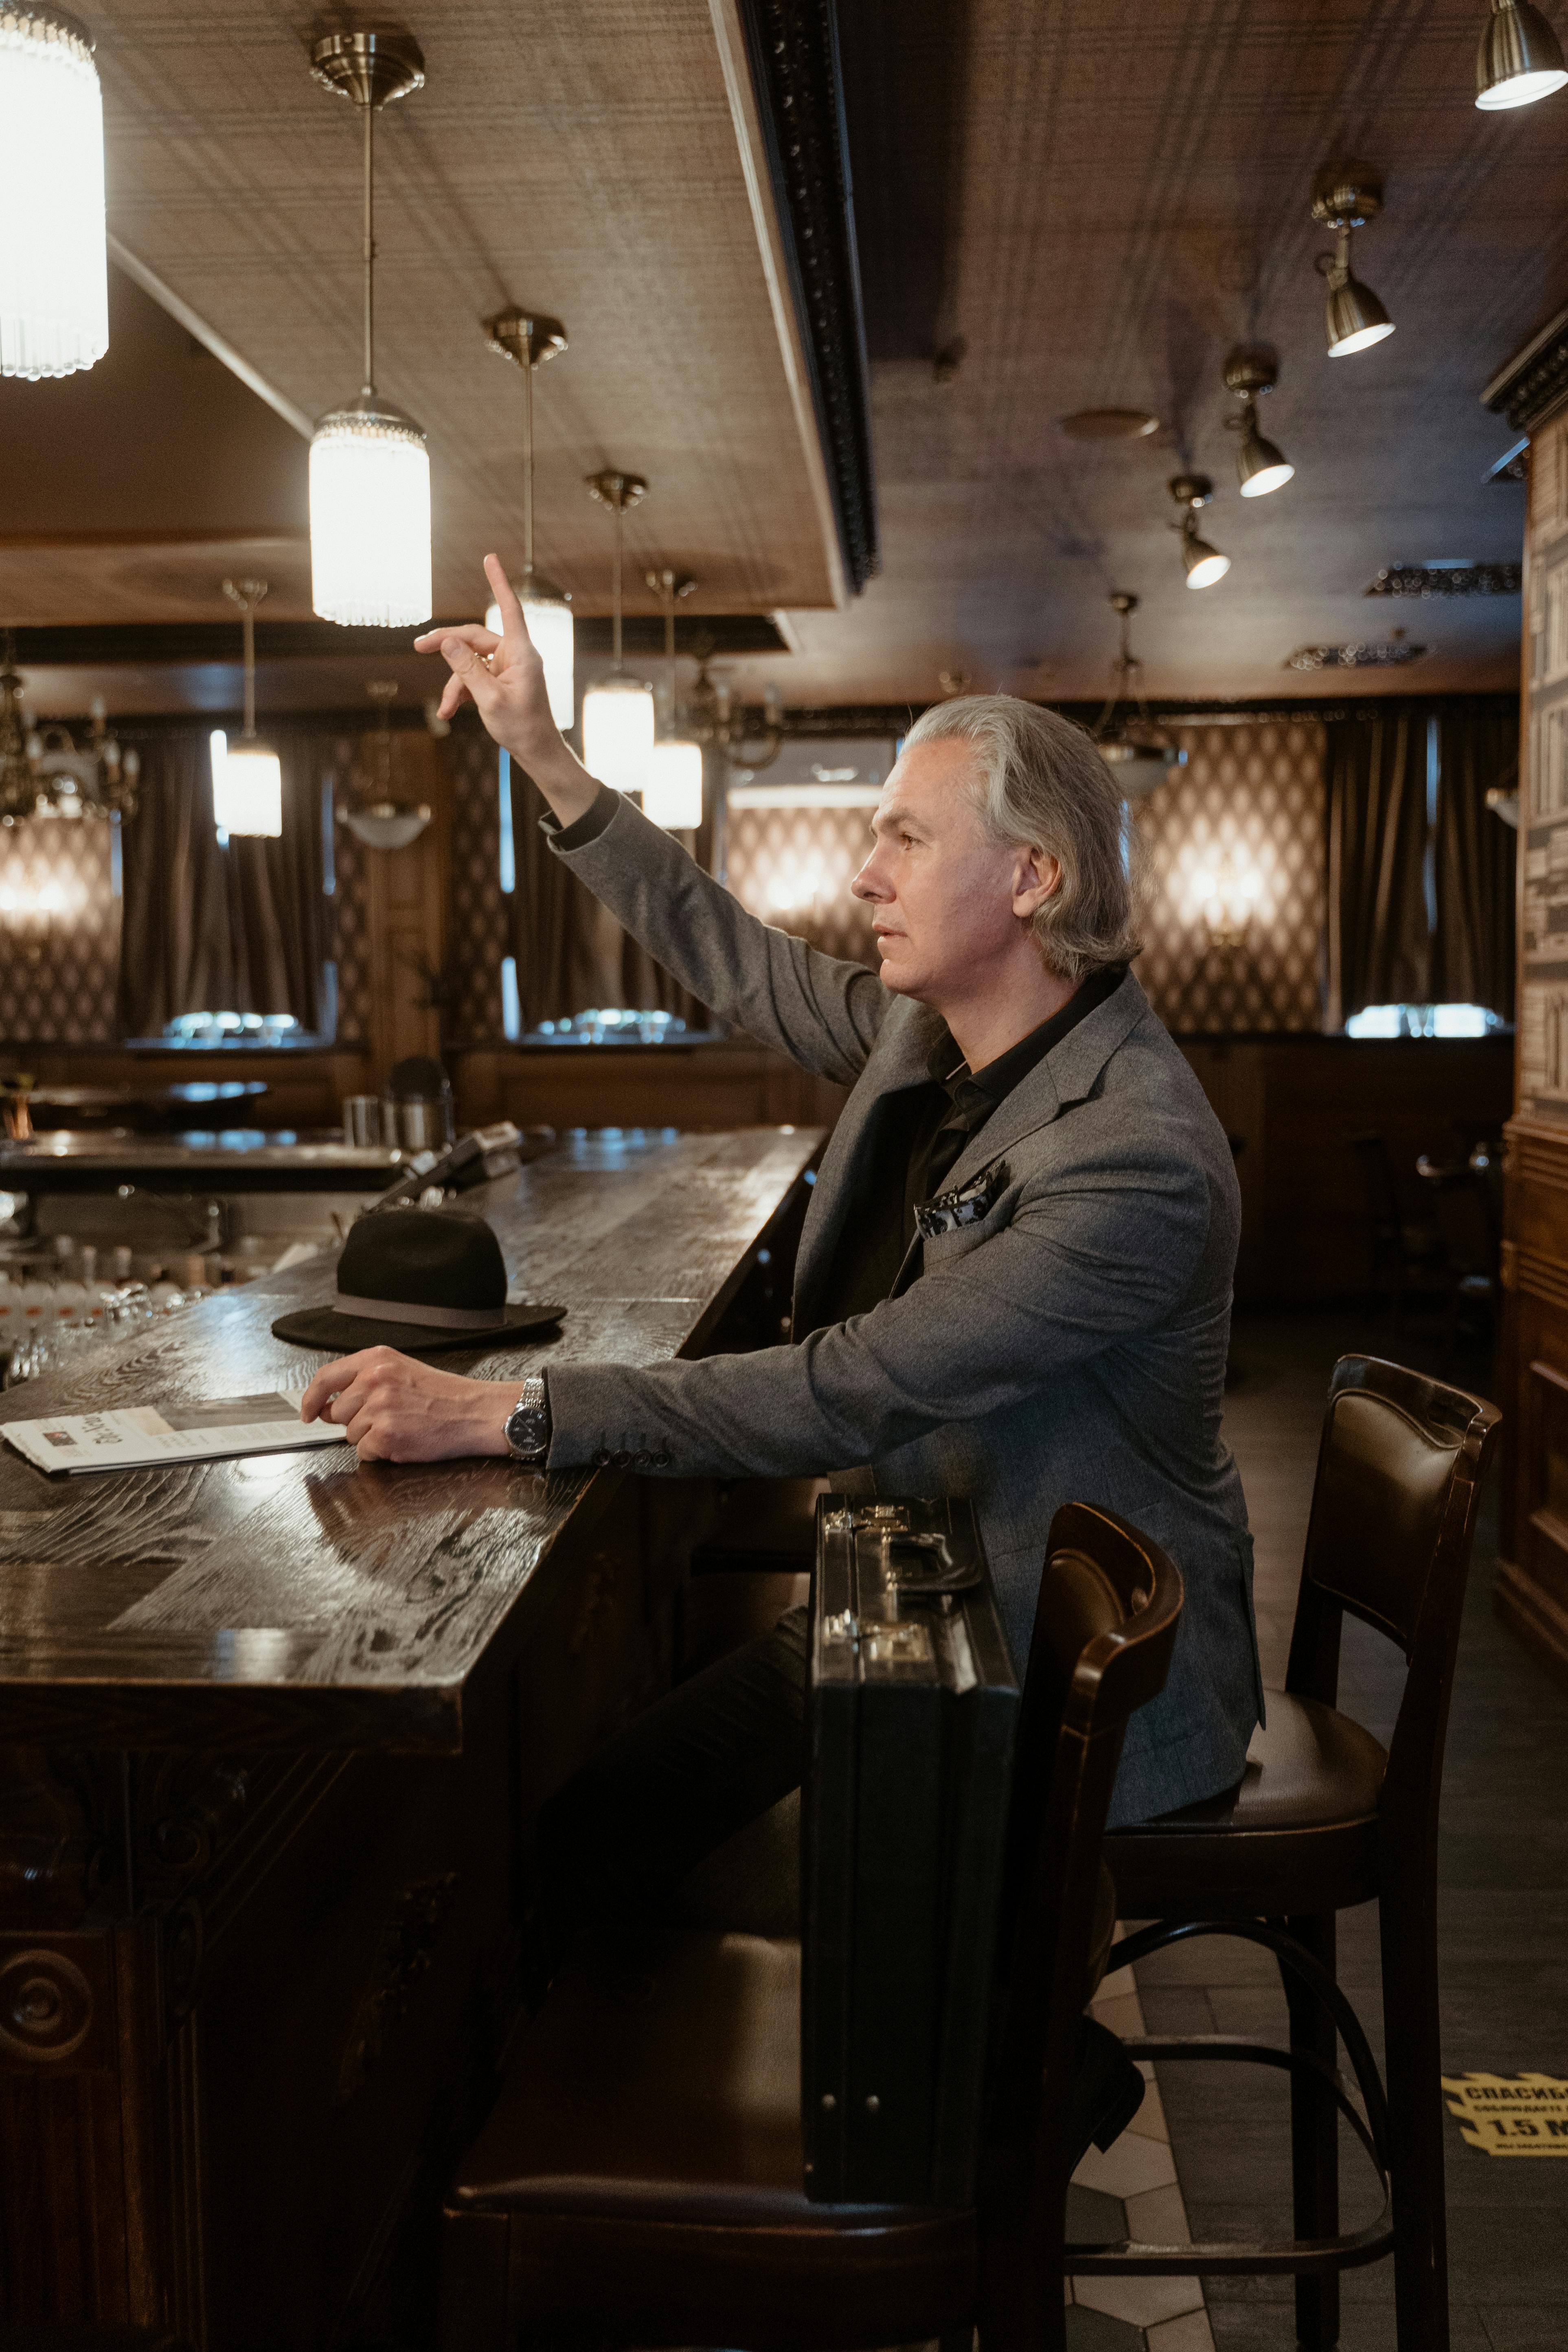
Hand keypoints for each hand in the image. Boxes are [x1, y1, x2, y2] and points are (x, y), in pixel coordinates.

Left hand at [299, 1346, 515, 1463]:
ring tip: (401, 1426)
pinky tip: (404, 1439)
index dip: (310, 1398)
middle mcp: (374, 1380)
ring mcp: (379, 1409)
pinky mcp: (386, 1436)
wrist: (475, 1412)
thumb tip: (326, 1404)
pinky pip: (364, 1452)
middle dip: (353, 1421)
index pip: (325, 1378)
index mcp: (376, 1360)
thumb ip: (364, 1379)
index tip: (307, 1412)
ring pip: (349, 1434)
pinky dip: (380, 1452)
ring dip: (369, 1437)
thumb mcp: (401, 1370)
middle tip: (385, 1419)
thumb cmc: (444, 1395)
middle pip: (336, 1412)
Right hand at [413, 554, 597, 824]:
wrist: (537, 752)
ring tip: (445, 709)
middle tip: (416, 646)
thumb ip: (467, 668)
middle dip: (446, 645)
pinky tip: (449, 712)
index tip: (489, 558)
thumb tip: (447, 640)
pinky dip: (461, 691)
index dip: (498, 582)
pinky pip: (475, 676)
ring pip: (470, 661)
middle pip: (474, 637)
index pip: (509, 609)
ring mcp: (508, 667)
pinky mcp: (501, 680)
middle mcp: (515, 655)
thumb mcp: (489, 699)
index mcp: (521, 653)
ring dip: (454, 683)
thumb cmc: (521, 727)